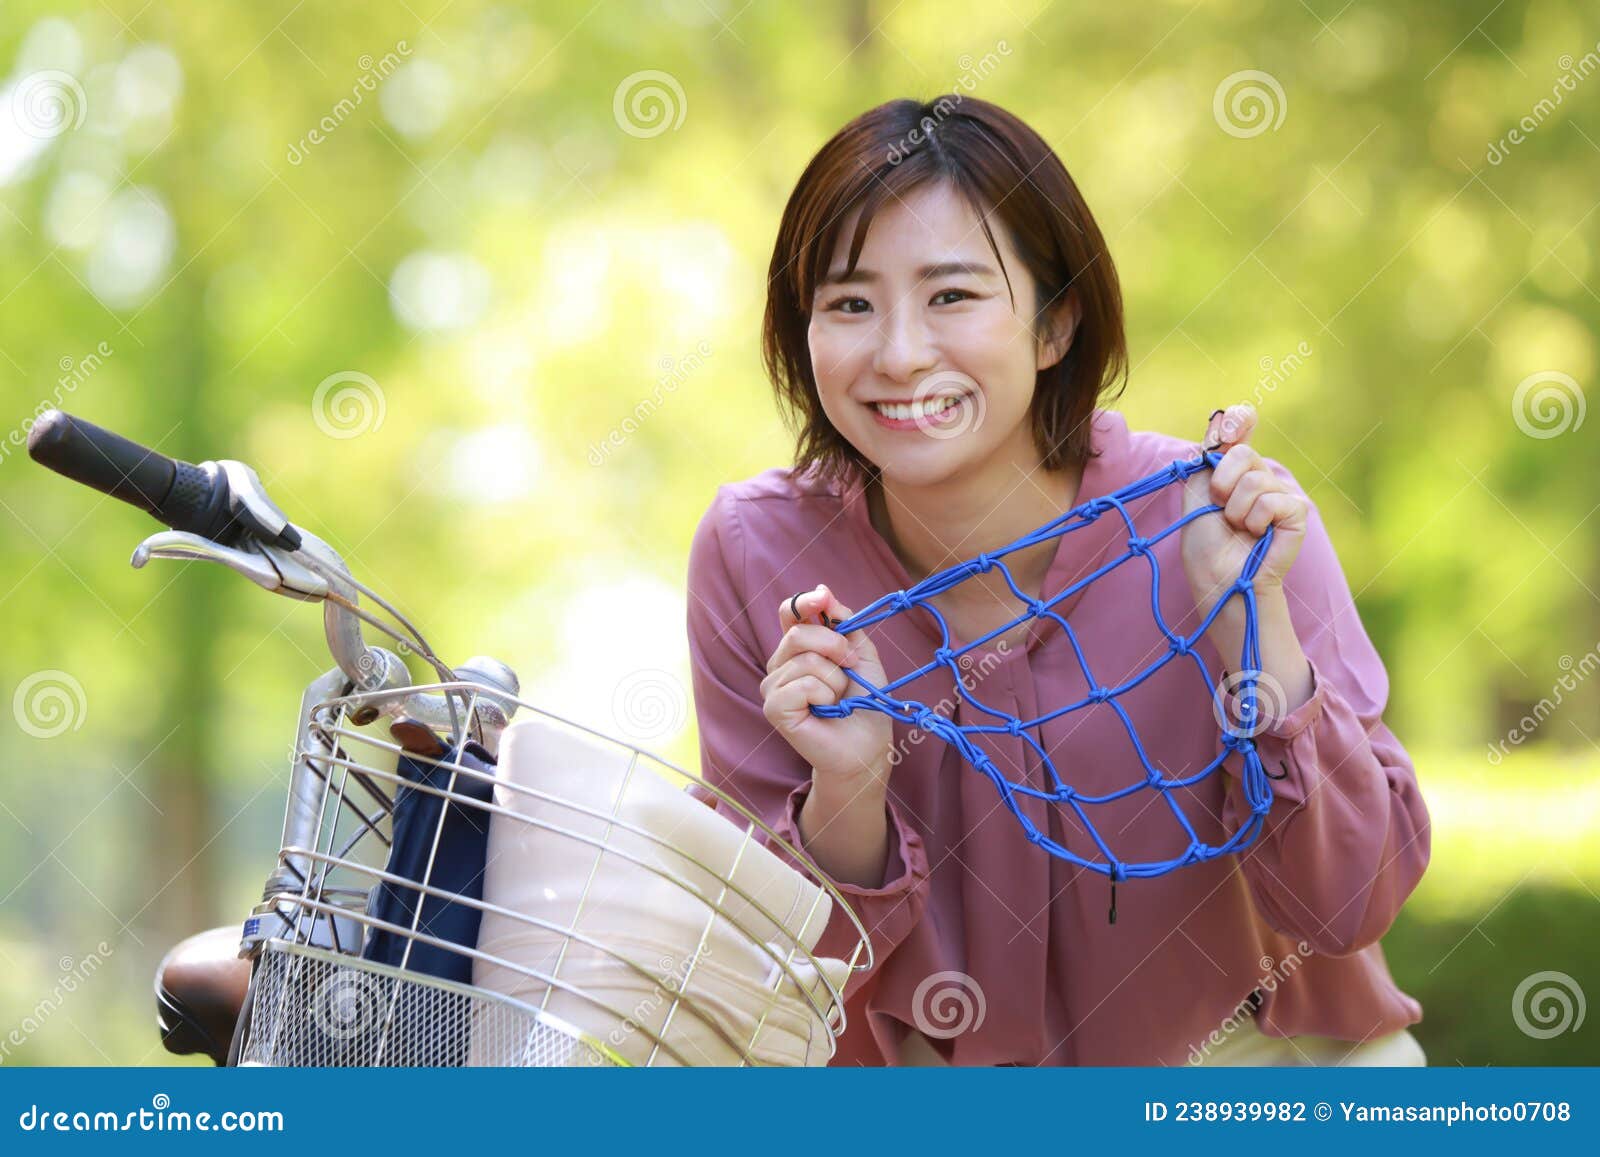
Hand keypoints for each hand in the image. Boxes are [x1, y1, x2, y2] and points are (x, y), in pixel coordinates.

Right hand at [762, 584, 892, 791]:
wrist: (869, 744)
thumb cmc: (864, 700)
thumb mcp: (861, 652)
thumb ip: (843, 622)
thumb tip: (822, 590)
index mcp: (798, 648)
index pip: (789, 612)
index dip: (804, 602)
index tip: (823, 601)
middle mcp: (780, 665)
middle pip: (798, 634)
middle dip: (835, 647)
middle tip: (850, 668)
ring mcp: (773, 687)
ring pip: (804, 661)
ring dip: (835, 679)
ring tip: (838, 698)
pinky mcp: (774, 709)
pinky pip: (801, 685)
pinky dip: (824, 695)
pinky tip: (827, 710)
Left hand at [1180, 404, 1308, 616]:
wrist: (1217, 578)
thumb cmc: (1206, 542)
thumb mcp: (1198, 491)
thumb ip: (1209, 454)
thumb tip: (1220, 414)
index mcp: (1236, 470)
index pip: (1241, 427)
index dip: (1237, 420)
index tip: (1231, 426)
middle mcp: (1261, 477)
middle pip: (1243, 453)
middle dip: (1221, 485)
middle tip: (1220, 510)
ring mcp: (1281, 494)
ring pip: (1256, 480)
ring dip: (1235, 510)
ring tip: (1239, 529)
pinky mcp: (1297, 513)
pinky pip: (1272, 500)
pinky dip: (1255, 520)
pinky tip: (1257, 535)